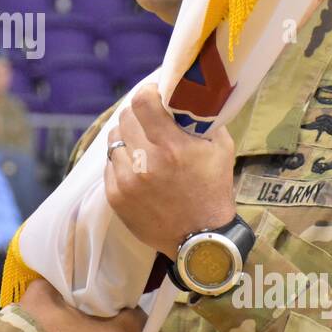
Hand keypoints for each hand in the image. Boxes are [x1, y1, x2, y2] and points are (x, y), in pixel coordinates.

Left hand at [103, 84, 236, 257]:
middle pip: (126, 117)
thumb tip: (188, 94)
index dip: (147, 92)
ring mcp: (127, 180)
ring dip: (127, 136)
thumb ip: (204, 119)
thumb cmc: (213, 190)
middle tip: (149, 120)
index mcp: (173, 147)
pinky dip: (122, 160)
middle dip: (138, 114)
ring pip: (114, 138)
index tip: (154, 94)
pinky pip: (110, 163)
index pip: (142, 101)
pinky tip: (137, 166)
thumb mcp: (222, 150)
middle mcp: (146, 162)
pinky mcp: (115, 196)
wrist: (200, 240)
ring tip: (142, 144)